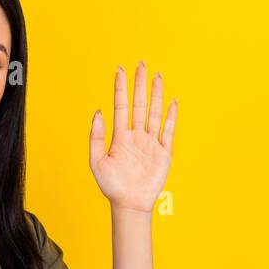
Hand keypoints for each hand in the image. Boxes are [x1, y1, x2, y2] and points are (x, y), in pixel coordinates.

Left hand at [89, 61, 177, 214]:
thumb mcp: (97, 161)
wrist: (129, 204)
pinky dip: (170, 116)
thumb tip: (98, 112)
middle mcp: (136, 136)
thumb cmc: (112, 186)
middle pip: (139, 105)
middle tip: (140, 64)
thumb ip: (96, 136)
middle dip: (139, 84)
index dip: (120, 89)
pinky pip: (168, 131)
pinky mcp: (163, 152)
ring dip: (156, 95)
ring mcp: (151, 143)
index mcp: (120, 137)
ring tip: (157, 76)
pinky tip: (171, 102)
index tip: (120, 70)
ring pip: (154, 113)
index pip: (121, 107)